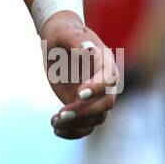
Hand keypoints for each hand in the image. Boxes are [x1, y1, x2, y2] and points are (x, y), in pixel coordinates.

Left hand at [40, 12, 120, 139]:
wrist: (57, 41)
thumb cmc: (63, 32)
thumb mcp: (66, 31)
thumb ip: (77, 39)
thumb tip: (88, 49)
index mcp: (104, 62)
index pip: (109, 79)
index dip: (97, 88)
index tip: (79, 93)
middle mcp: (104, 83)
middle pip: (106, 104)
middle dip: (86, 111)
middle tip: (62, 113)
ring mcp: (95, 97)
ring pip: (96, 118)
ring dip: (77, 124)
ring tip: (55, 121)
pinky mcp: (84, 107)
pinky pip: (85, 126)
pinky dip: (73, 132)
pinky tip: (56, 129)